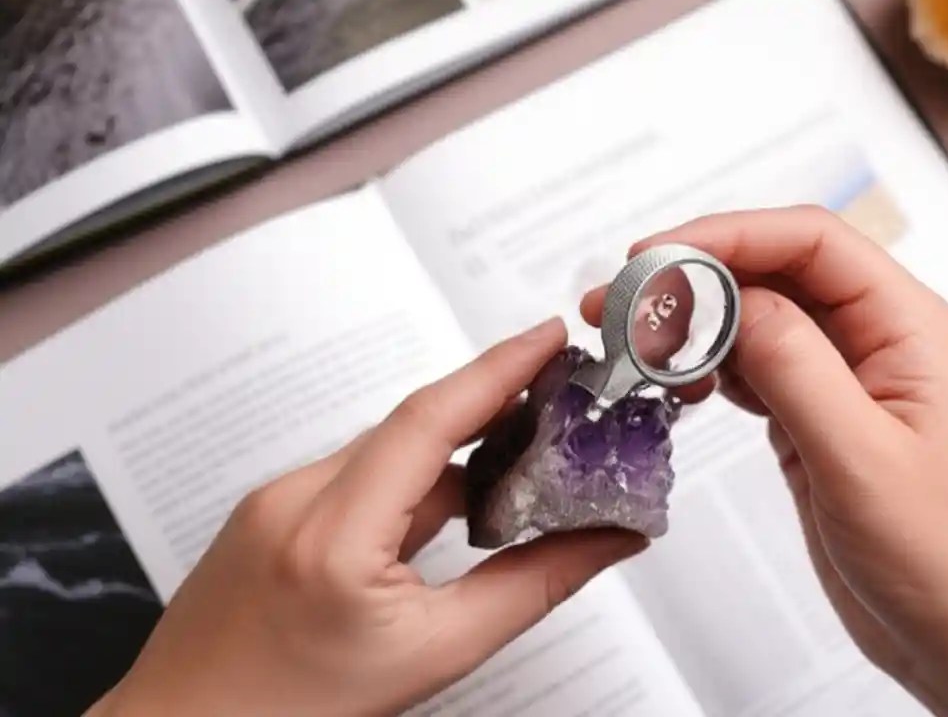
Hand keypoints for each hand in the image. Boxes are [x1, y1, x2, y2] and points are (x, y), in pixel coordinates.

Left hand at [89, 318, 645, 716]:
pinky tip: (452, 511)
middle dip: (492, 407)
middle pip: (413, 427)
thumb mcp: (433, 655)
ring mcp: (273, 500)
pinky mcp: (269, 510)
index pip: (428, 421)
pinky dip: (413, 481)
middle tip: (563, 400)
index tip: (550, 338)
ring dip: (455, 455)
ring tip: (525, 470)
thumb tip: (606, 542)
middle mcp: (292, 499)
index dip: (499, 370)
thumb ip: (530, 589)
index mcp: (332, 536)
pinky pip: (356, 475)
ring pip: (388, 453)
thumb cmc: (293, 711)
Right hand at [582, 207, 947, 716]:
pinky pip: (753, 370)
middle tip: (619, 304)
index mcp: (907, 326)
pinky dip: (707, 370)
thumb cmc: (944, 554)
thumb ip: (794, 367)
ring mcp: (843, 379)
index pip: (809, 241)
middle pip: (774, 271)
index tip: (656, 256)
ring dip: (692, 325)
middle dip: (694, 278)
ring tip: (632, 346)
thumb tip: (731, 299)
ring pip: (755, 320)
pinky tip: (678, 387)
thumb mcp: (860, 456)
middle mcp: (875, 339)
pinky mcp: (816, 420)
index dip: (727, 235)